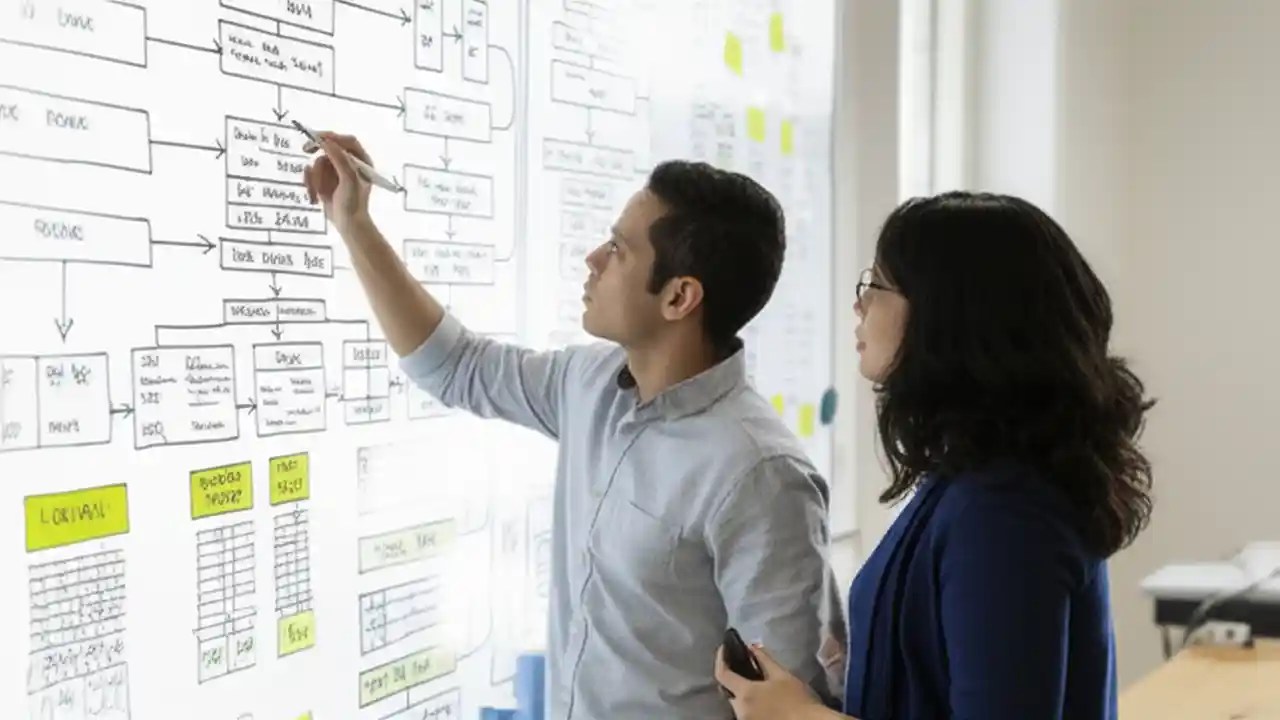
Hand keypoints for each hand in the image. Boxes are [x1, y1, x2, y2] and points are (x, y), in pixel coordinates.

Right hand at [302, 131, 373, 235]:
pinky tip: (315, 196)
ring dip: (316, 177)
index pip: (347, 141)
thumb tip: (327, 142)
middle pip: (330, 148)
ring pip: (319, 162)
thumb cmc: (353, 203)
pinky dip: (310, 183)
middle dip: (317, 152)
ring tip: (320, 193)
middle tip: (306, 149)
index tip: (318, 138)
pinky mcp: (325, 180)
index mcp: (361, 161)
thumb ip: (339, 159)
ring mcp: (336, 172)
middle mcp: (349, 164)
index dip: (333, 136)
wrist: (348, 225)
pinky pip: (312, 173)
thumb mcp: (348, 179)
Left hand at [714, 643, 828, 719]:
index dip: (721, 659)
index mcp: (745, 693)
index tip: (724, 648)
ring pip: (738, 706)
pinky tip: (762, 702)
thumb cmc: (798, 699)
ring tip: (758, 688)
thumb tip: (751, 647)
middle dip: (734, 680)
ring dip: (744, 695)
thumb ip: (764, 660)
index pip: (722, 674)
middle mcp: (740, 710)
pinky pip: (746, 715)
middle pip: (729, 692)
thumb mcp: (782, 676)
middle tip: (745, 670)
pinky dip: (750, 706)